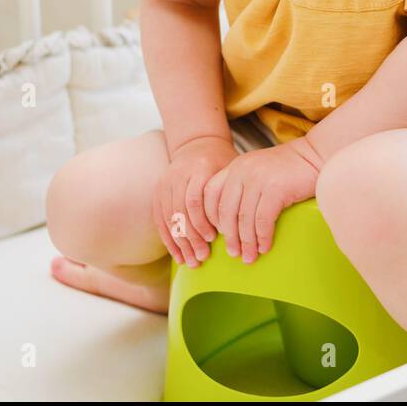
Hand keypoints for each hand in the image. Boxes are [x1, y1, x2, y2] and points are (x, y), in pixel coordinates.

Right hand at [152, 134, 236, 266]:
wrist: (198, 144)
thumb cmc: (221, 161)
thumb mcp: (230, 169)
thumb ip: (233, 192)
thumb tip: (248, 225)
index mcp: (199, 168)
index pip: (195, 200)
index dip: (203, 223)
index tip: (214, 239)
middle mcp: (178, 175)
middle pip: (180, 212)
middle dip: (191, 238)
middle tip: (202, 258)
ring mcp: (165, 183)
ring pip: (168, 219)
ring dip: (180, 243)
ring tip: (192, 261)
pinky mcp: (158, 192)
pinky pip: (160, 220)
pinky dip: (169, 239)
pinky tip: (178, 255)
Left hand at [203, 136, 322, 263]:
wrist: (317, 154)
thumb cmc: (291, 167)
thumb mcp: (259, 169)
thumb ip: (243, 185)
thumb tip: (232, 222)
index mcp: (235, 166)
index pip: (210, 194)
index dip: (211, 217)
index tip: (218, 235)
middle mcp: (242, 170)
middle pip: (226, 211)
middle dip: (230, 237)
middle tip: (234, 254)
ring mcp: (258, 179)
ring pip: (244, 219)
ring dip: (247, 242)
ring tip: (250, 257)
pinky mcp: (275, 189)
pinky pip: (263, 221)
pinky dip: (262, 237)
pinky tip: (265, 247)